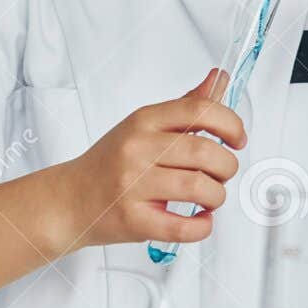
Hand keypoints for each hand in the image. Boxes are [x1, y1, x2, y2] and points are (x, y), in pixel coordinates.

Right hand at [58, 69, 244, 248]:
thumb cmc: (110, 162)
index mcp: (144, 121)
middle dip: (227, 166)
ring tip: (209, 196)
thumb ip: (186, 106)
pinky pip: (183, 227)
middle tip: (222, 173)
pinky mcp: (134, 220)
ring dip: (217, 196)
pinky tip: (199, 219)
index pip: (200, 110)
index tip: (238, 138)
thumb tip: (220, 80)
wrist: (69, 199)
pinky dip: (202, 226)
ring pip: (199, 188)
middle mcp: (138, 149)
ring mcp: (134, 185)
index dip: (231, 123)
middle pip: (205, 152)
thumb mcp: (145, 126)